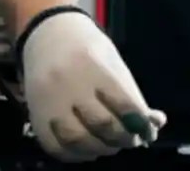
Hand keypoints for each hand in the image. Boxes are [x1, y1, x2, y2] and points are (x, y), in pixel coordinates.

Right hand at [20, 11, 165, 161]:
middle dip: (123, 138)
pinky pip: (55, 147)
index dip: (140, 124)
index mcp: (95, 66)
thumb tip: (154, 123)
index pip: (123, 103)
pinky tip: (89, 150)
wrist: (47, 34)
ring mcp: (49, 102)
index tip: (149, 132)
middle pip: (102, 123)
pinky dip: (76, 155)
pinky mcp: (35, 116)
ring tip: (112, 145)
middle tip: (132, 140)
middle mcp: (70, 84)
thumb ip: (131, 94)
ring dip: (101, 149)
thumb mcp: (113, 62)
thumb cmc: (88, 49)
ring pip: (77, 139)